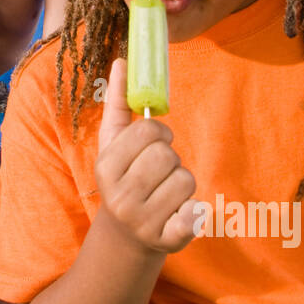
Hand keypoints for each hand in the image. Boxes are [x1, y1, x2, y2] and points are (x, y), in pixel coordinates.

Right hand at [94, 58, 197, 254]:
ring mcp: (142, 221)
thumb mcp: (113, 144)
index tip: (153, 145)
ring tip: (165, 193)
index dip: (158, 134)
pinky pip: (197, 213)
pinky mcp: (167, 240)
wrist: (124, 237)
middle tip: (158, 173)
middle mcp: (120, 196)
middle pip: (168, 155)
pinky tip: (178, 215)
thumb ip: (118, 103)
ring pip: (186, 180)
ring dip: (183, 183)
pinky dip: (195, 212)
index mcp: (106, 167)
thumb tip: (122, 62)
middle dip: (171, 159)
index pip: (149, 131)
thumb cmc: (123, 178)